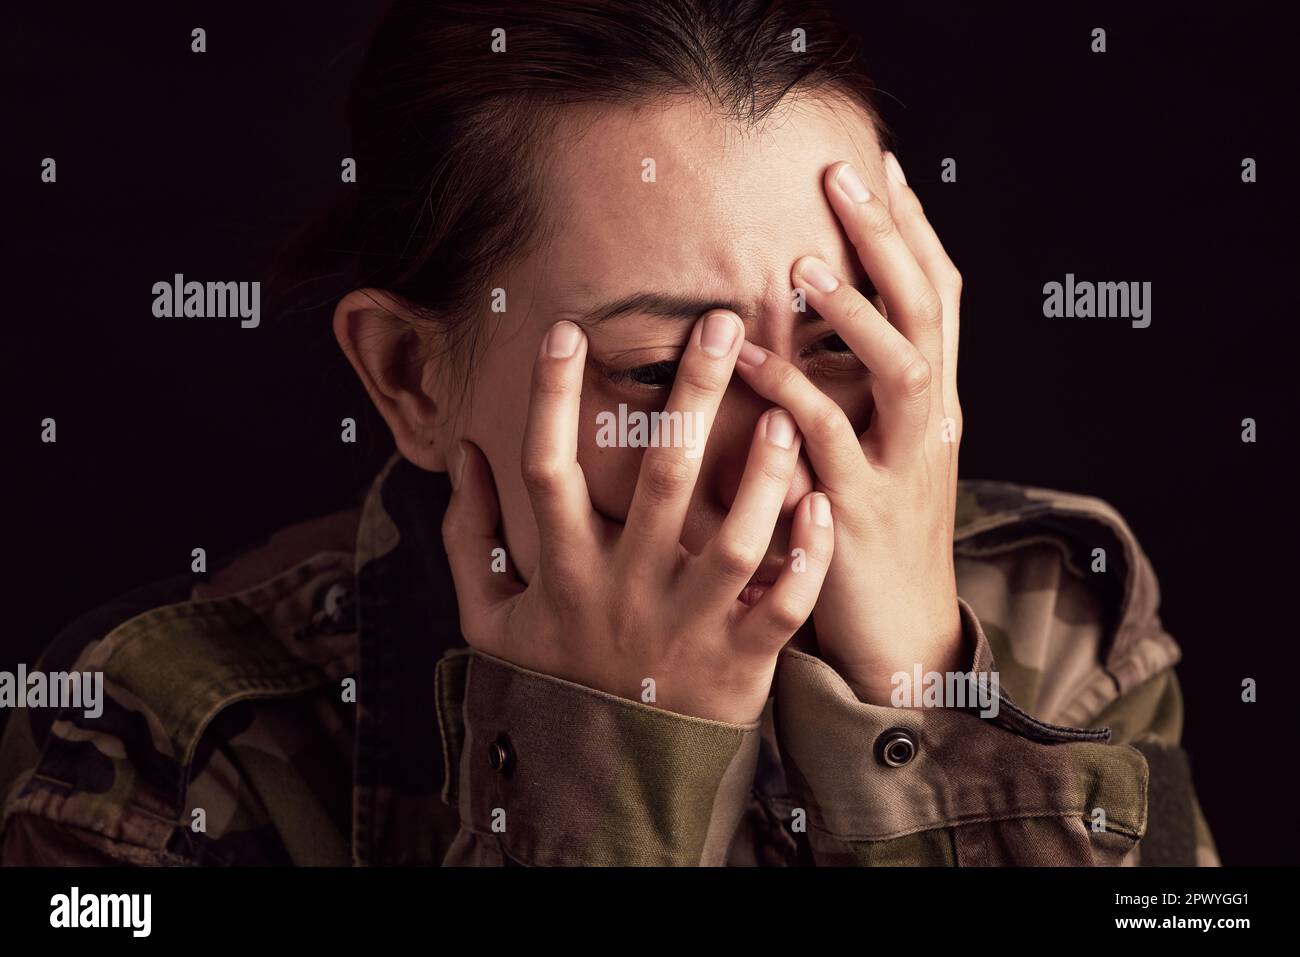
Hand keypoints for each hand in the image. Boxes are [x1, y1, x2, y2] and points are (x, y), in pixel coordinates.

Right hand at [441, 311, 834, 723]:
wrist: (605, 776)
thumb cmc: (551, 678)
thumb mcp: (487, 615)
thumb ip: (468, 535)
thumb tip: (462, 455)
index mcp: (564, 572)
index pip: (548, 470)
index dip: (551, 397)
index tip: (566, 328)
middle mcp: (626, 592)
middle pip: (659, 481)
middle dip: (691, 395)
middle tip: (722, 323)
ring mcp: (686, 628)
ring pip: (733, 543)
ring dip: (760, 475)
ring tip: (785, 410)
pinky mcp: (739, 663)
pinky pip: (782, 607)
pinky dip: (806, 560)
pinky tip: (821, 507)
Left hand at [734, 152, 963, 704]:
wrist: (901, 633)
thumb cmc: (878, 533)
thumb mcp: (886, 452)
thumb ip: (861, 389)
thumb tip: (818, 322)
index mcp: (934, 401)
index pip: (939, 296)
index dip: (914, 230)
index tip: (881, 168)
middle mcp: (930, 421)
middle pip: (927, 311)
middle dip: (888, 241)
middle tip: (842, 179)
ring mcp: (903, 464)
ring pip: (901, 370)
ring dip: (855, 314)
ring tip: (803, 265)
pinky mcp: (862, 511)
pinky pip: (831, 443)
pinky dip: (794, 397)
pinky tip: (752, 362)